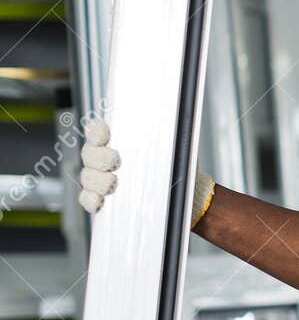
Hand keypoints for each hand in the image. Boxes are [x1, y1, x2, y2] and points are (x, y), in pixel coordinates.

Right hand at [74, 118, 215, 227]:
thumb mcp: (177, 147)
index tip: (104, 135)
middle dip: (99, 157)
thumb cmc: (180, 167)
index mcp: (120, 142)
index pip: (98, 131)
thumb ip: (166, 134)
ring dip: (97, 180)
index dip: (97, 132)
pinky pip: (88, 199)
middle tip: (114, 161)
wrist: (190, 194)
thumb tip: (171, 117)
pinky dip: (91, 200)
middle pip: (89, 154)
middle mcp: (107, 158)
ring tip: (113, 183)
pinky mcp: (105, 200)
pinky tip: (99, 201)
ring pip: (87, 176)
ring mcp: (103, 180)